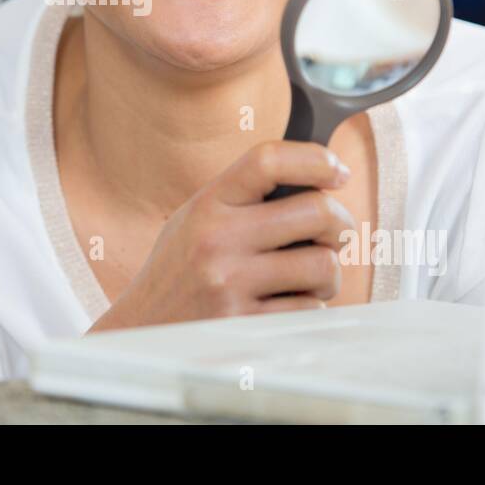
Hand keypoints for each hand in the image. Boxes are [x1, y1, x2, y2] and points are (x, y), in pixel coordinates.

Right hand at [88, 140, 355, 332]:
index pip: (268, 160)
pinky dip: (310, 308)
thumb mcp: (197, 216)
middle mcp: (219, 240)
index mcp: (209, 204)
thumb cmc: (181, 267)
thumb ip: (245, 197)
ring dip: (328, 274)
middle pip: (316, 211)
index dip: (315, 159)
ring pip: (323, 265)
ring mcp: (231, 285)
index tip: (337, 172)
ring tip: (309, 277)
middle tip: (334, 234)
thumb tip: (321, 181)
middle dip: (340, 223)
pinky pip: (310, 310)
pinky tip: (287, 305)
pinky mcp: (245, 325)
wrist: (144, 325)